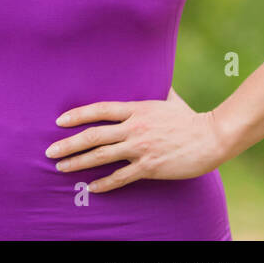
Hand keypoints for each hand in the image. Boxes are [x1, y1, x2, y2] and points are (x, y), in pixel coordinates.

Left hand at [47, 89, 228, 192]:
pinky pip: (121, 177)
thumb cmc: (189, 118)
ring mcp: (141, 148)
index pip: (98, 110)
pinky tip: (91, 188)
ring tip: (60, 168)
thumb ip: (151, 90)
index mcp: (135, 109)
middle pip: (93, 135)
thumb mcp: (167, 99)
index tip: (58, 121)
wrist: (213, 137)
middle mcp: (134, 128)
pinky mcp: (150, 167)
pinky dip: (104, 183)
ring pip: (102, 156)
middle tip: (49, 151)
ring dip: (78, 163)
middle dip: (68, 144)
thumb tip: (148, 74)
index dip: (77, 115)